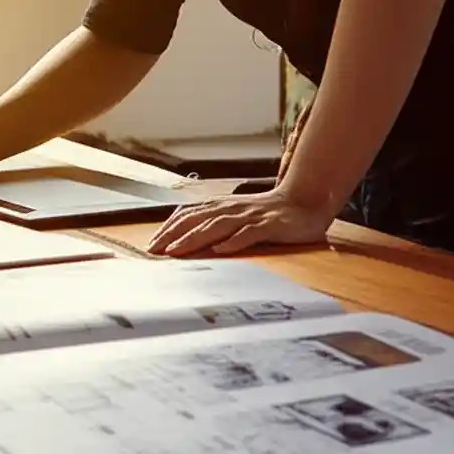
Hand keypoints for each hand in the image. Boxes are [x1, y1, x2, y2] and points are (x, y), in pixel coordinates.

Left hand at [146, 187, 334, 256]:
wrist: (303, 202)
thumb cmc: (264, 214)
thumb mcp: (234, 215)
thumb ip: (211, 223)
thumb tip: (182, 237)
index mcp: (219, 206)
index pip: (187, 215)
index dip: (167, 228)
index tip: (150, 244)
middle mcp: (230, 209)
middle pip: (196, 220)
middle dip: (172, 235)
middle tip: (154, 250)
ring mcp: (249, 216)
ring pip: (217, 226)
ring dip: (194, 238)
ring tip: (176, 251)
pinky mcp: (269, 226)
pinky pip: (249, 233)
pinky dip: (234, 241)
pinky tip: (221, 249)